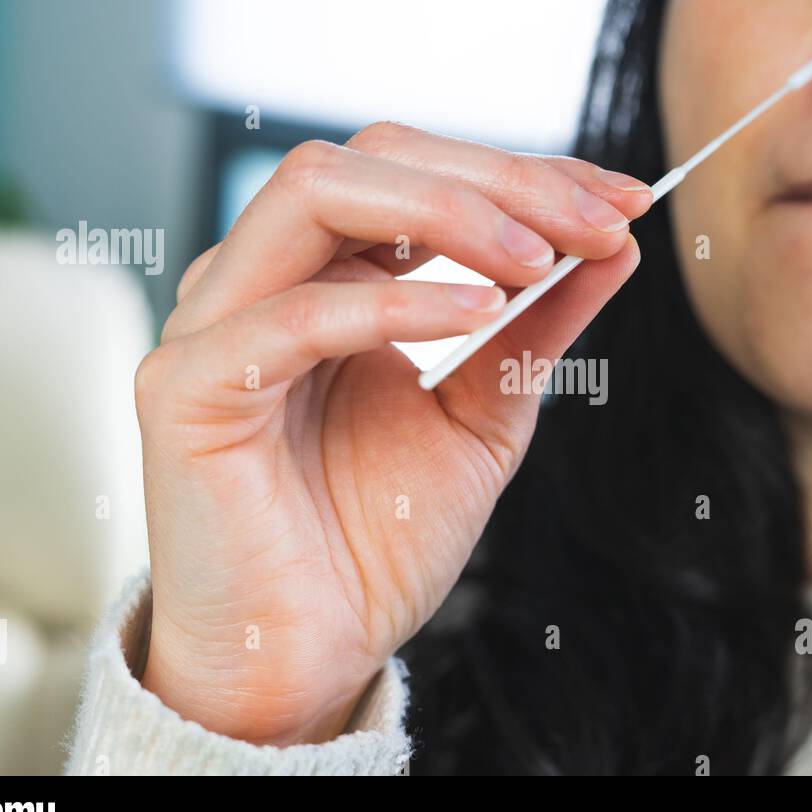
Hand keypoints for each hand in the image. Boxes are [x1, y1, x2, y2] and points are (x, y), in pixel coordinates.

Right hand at [135, 123, 649, 743]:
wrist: (309, 654)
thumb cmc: (375, 539)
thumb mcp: (482, 413)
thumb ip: (533, 327)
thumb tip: (614, 245)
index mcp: (323, 277)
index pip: (415, 172)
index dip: (523, 174)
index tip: (620, 201)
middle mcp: (261, 281)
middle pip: (369, 157)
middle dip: (497, 178)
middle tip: (593, 220)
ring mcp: (215, 325)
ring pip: (316, 194)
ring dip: (445, 210)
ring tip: (536, 258)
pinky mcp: (191, 390)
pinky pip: (292, 315)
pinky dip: (394, 300)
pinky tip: (476, 312)